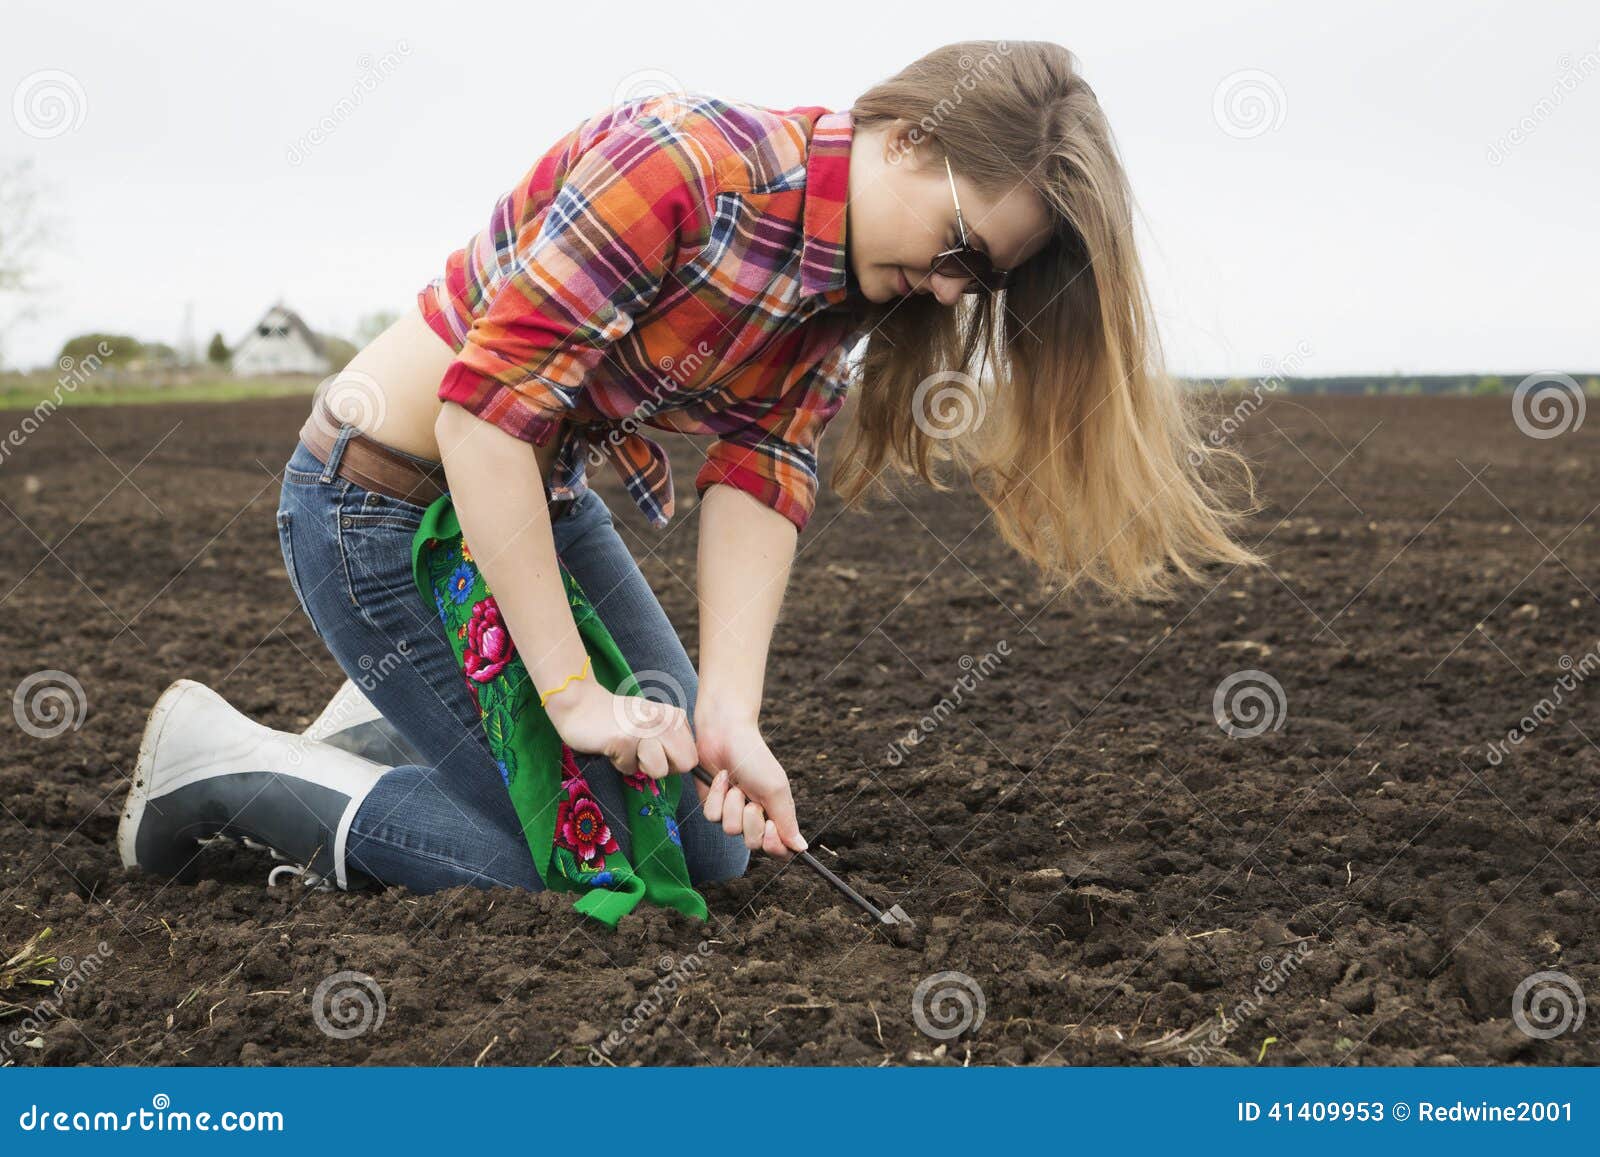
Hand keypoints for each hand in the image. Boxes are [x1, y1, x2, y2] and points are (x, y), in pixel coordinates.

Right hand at [545, 680, 697, 780]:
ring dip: (639, 766)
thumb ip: (671, 740)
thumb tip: (686, 766)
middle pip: (684, 765)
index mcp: (674, 716)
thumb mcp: (652, 724)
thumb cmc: (618, 720)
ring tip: (626, 748)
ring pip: (660, 771)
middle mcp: (664, 719)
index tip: (657, 753)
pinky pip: (630, 769)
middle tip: (643, 754)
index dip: (674, 763)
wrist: (582, 704)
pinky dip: (619, 762)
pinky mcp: (624, 739)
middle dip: (663, 768)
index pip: (692, 756)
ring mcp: (645, 729)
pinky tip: (611, 745)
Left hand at [693, 714, 805, 857]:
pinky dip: (717, 796)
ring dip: (733, 804)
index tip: (771, 826)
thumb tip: (801, 848)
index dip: (774, 845)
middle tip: (752, 800)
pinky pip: (712, 817)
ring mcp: (732, 812)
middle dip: (751, 821)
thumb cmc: (755, 759)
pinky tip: (722, 778)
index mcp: (775, 814)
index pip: (779, 849)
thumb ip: (787, 822)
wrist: (726, 735)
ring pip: (731, 830)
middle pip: (753, 844)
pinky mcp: (713, 805)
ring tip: (736, 784)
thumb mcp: (775, 790)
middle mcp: (755, 817)